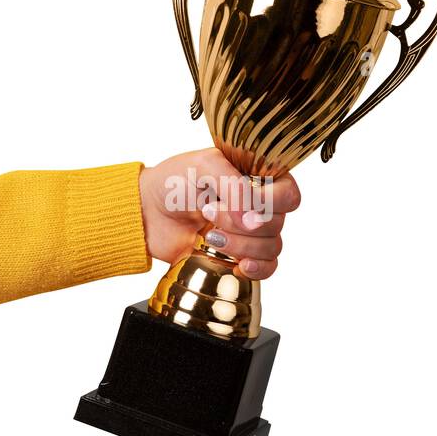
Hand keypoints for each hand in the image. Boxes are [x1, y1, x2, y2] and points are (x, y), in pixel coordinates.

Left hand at [139, 148, 300, 279]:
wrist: (148, 214)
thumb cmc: (173, 183)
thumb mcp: (203, 167)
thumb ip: (234, 185)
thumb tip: (252, 216)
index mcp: (257, 178)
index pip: (288, 194)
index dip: (269, 203)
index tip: (240, 205)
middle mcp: (259, 205)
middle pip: (278, 224)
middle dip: (241, 223)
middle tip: (209, 214)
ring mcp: (251, 233)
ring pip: (271, 247)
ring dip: (240, 245)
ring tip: (209, 235)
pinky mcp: (241, 257)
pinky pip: (267, 268)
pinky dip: (256, 268)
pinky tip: (239, 265)